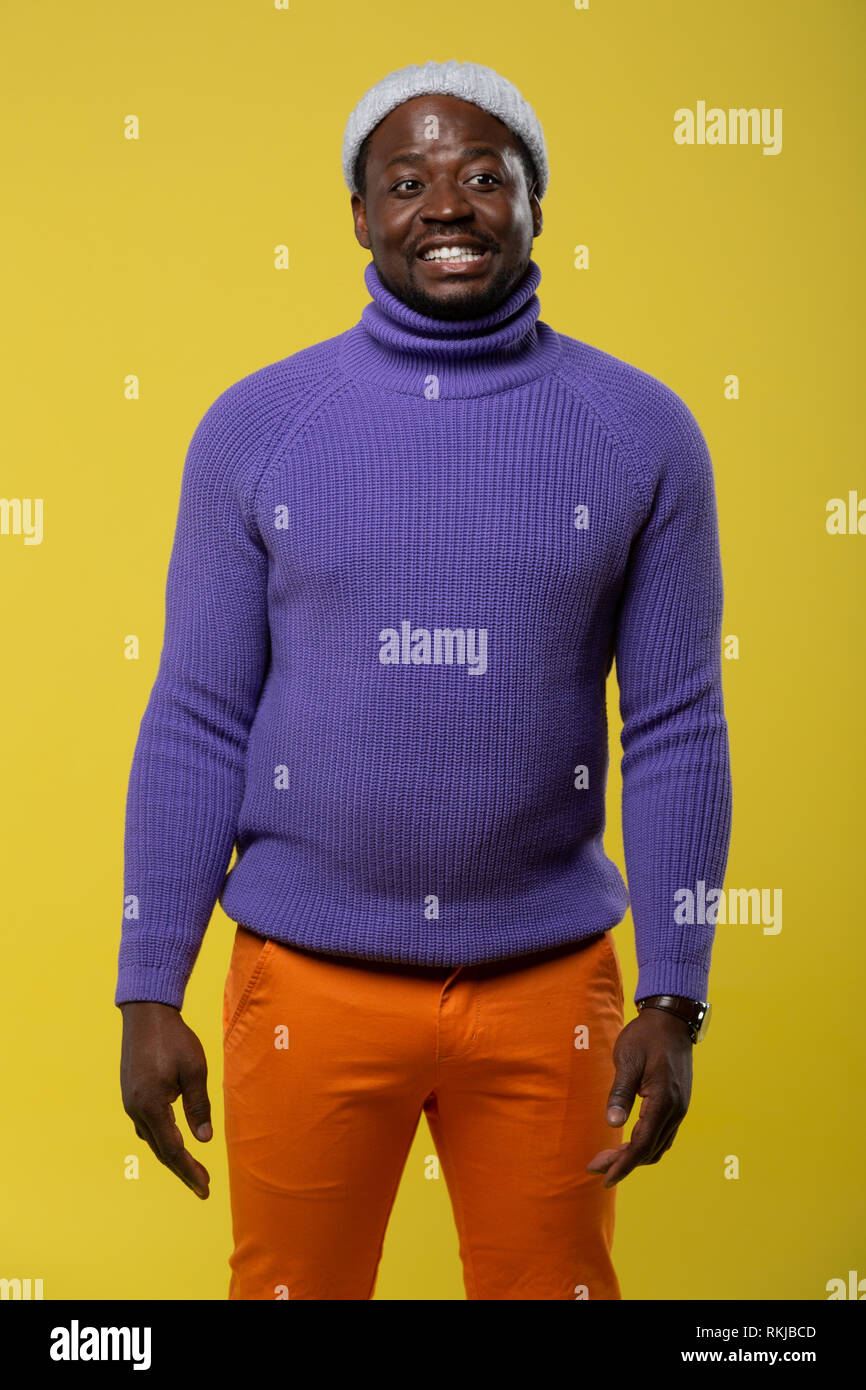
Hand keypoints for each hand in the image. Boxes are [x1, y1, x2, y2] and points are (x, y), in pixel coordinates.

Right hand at [120, 1001, 211, 1198]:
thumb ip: (198, 1106)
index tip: (204, 1187)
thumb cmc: (174, 1039)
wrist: (146, 1014)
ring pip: (153, 1138)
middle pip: (161, 1149)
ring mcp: (130, 1102)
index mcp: (151, 1105)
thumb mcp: (194, 1070)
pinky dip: (162, 1137)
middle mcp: (136, 1109)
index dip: (189, 1170)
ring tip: (192, 1168)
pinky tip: (174, 1139)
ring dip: (172, 1154)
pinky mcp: (131, 1094)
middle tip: (203, 1186)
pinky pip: (147, 1125)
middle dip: (183, 1168)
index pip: (172, 1149)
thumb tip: (204, 1139)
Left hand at [586, 1007, 692, 1186]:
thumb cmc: (646, 1037)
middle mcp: (675, 1110)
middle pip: (650, 1150)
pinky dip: (646, 1145)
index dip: (623, 1165)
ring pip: (658, 1146)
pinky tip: (628, 1143)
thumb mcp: (627, 1061)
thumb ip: (620, 1093)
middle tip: (595, 1167)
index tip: (604, 1178)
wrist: (672, 1020)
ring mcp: (679, 1108)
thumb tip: (612, 1124)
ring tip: (608, 1159)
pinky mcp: (678, 1103)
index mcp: (663, 1101)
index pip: (642, 1145)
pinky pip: (663, 1134)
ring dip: (635, 1156)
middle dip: (623, 1163)